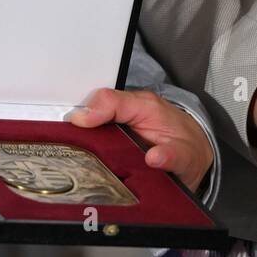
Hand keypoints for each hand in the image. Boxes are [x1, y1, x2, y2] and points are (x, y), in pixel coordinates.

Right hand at [66, 88, 212, 193]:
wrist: (191, 151)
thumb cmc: (186, 149)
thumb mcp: (186, 156)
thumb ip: (172, 156)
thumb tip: (153, 158)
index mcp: (144, 106)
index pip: (110, 99)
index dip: (92, 111)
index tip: (79, 125)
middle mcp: (126, 107)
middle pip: (90, 106)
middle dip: (75, 123)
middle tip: (66, 141)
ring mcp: (116, 117)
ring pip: (86, 118)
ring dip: (75, 133)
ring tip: (67, 149)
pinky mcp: (111, 130)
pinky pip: (89, 131)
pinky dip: (80, 140)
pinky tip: (74, 153)